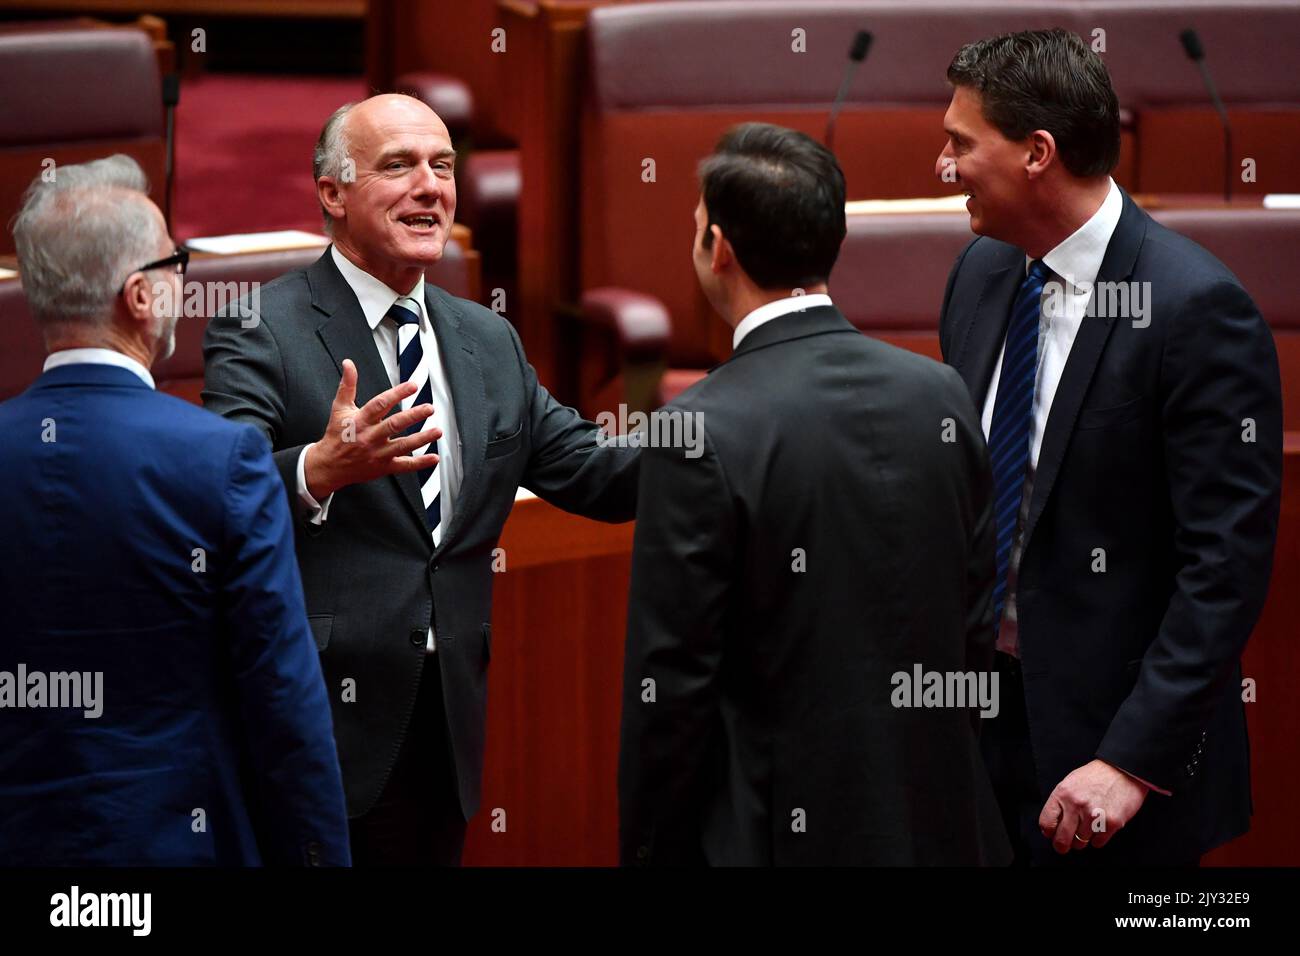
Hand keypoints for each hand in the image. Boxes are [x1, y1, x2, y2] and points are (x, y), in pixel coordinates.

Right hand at [304, 359, 440, 499]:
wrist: (329, 466)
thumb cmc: (336, 435)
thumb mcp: (339, 408)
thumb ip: (347, 385)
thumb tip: (349, 364)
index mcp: (360, 420)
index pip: (380, 404)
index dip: (397, 394)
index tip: (412, 386)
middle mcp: (370, 436)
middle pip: (394, 425)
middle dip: (413, 416)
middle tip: (429, 408)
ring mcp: (378, 453)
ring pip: (403, 445)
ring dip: (422, 438)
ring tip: (437, 431)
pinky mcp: (384, 466)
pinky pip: (404, 466)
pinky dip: (420, 463)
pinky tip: (434, 457)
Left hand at [1039, 759, 1147, 852]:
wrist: (1122, 770)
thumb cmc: (1095, 777)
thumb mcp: (1070, 783)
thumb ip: (1059, 803)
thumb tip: (1050, 825)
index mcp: (1063, 793)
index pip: (1046, 822)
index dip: (1048, 832)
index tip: (1052, 835)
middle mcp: (1076, 805)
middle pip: (1062, 839)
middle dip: (1062, 846)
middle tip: (1064, 846)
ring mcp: (1094, 815)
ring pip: (1081, 843)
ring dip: (1082, 840)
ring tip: (1087, 829)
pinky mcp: (1111, 823)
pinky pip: (1098, 843)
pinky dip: (1097, 840)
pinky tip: (1099, 829)